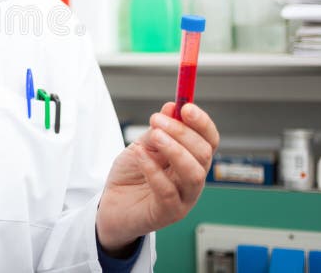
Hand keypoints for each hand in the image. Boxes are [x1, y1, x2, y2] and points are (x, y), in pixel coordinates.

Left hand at [96, 102, 219, 255]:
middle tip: (157, 119)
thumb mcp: (142, 147)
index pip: (208, 140)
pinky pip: (168, 191)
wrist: (112, 206)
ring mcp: (184, 198)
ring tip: (154, 135)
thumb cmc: (131, 176)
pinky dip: (153, 169)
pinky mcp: (169, 213)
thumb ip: (157, 131)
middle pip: (204, 154)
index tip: (186, 106)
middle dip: (182, 132)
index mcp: (191, 160)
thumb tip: (171, 107)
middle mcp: (192, 179)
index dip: (202, 123)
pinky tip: (140, 155)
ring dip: (175, 149)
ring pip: (194, 173)